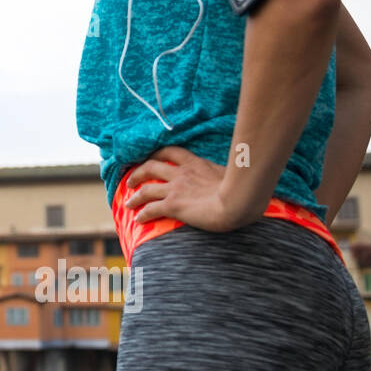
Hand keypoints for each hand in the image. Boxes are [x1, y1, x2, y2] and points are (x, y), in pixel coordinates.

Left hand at [122, 146, 256, 231]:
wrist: (239, 201)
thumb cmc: (242, 189)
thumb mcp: (231, 173)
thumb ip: (222, 173)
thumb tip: (232, 174)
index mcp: (195, 163)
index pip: (170, 151)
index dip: (156, 154)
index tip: (150, 158)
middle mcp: (181, 174)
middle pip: (151, 166)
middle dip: (138, 172)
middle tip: (130, 180)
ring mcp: (176, 189)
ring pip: (146, 189)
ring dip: (135, 196)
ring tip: (128, 203)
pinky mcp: (173, 205)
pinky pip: (151, 209)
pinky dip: (142, 214)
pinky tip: (138, 219)